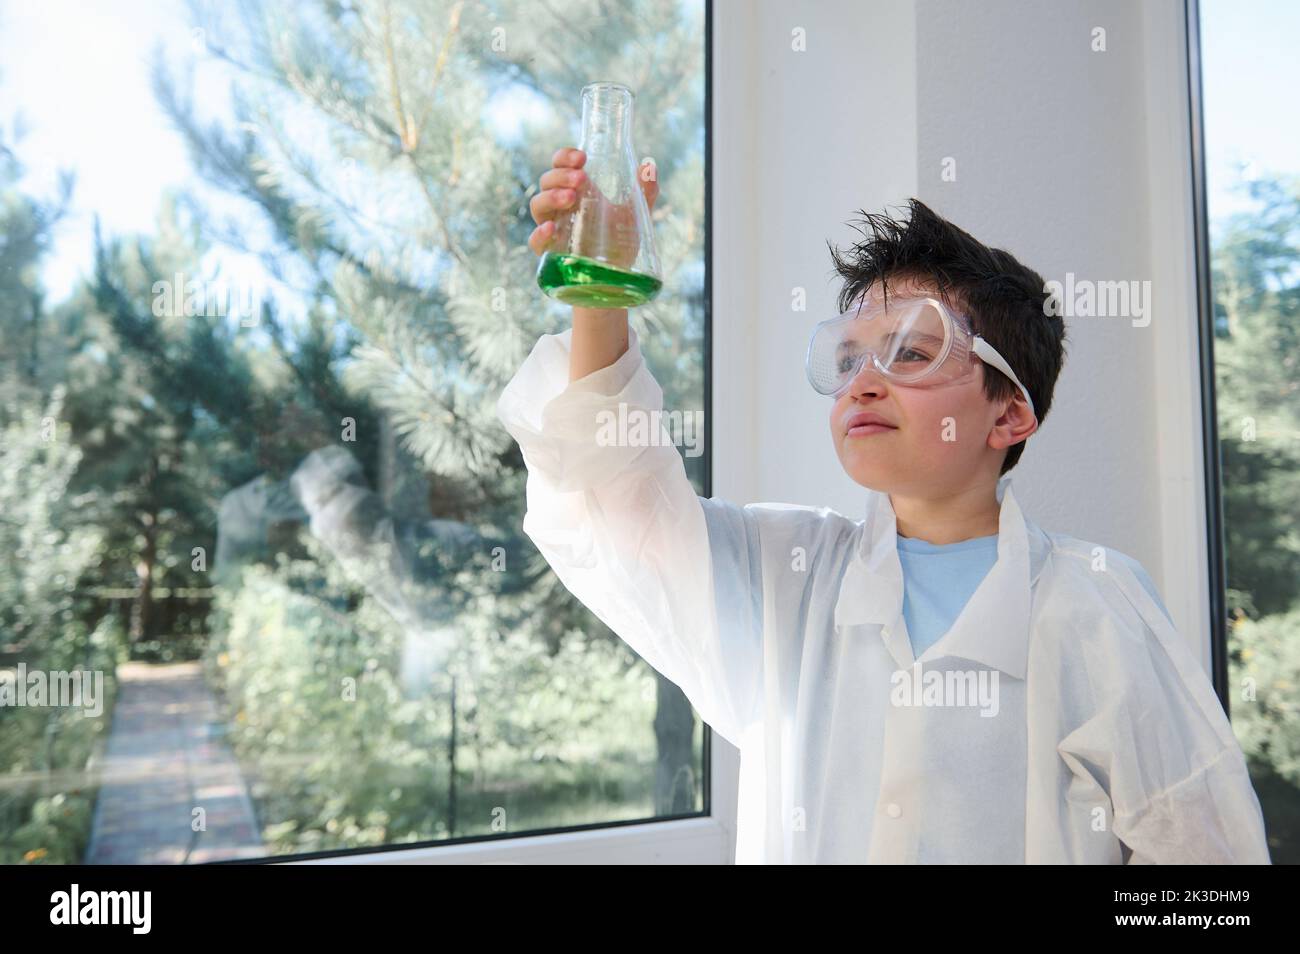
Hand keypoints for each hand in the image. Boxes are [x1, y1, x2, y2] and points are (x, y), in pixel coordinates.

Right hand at [528, 147, 658, 269]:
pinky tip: (550, 229)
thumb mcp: (635, 214)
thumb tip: (649, 166)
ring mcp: (552, 229)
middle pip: (547, 181)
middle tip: (581, 179)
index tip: (582, 157)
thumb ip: (645, 191)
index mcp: (575, 190)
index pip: (560, 165)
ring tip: (571, 198)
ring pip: (538, 206)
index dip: (565, 157)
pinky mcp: (550, 254)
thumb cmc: (621, 241)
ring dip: (551, 197)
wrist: (618, 278)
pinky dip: (539, 234)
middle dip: (561, 175)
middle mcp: (559, 207)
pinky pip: (535, 242)